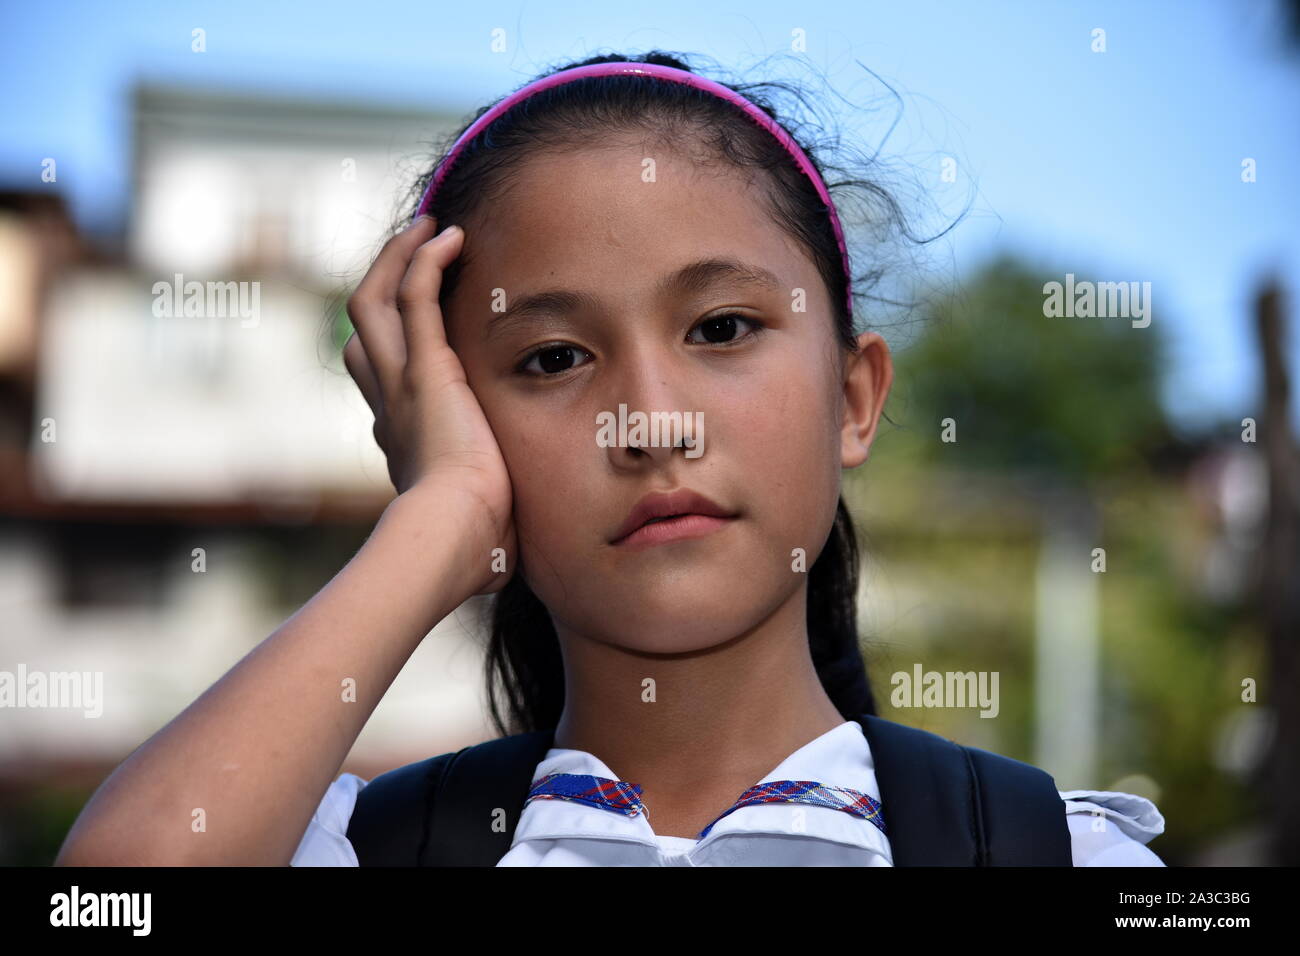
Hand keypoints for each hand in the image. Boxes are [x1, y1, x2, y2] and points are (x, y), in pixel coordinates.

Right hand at [342, 216, 516, 595]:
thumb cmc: (470, 550)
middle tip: (413, 258)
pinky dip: (424, 259)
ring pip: (374, 301)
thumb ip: (486, 531)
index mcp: (403, 441)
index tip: (422, 333)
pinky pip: (414, 295)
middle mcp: (390, 406)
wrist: (454, 537)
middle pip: (364, 332)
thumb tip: (504, 564)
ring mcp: (402, 383)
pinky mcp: (425, 366)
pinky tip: (449, 234)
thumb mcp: (478, 534)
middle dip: (382, 291)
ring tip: (428, 227)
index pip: (383, 382)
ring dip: (395, 259)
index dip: (393, 351)